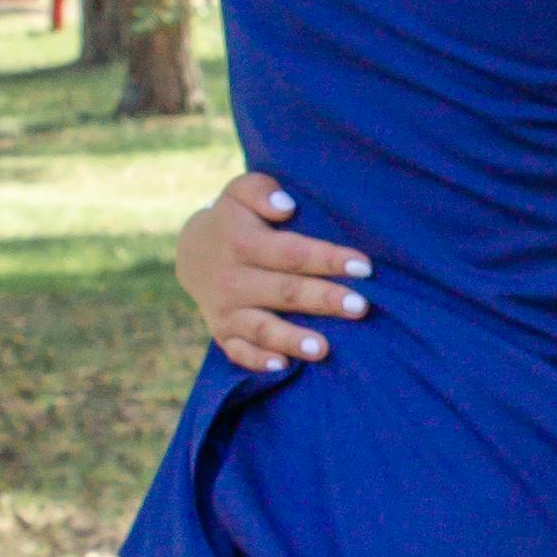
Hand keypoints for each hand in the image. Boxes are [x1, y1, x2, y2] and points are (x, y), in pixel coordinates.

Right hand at [175, 173, 370, 375]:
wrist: (192, 252)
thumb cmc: (234, 219)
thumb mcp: (240, 192)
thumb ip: (261, 190)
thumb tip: (287, 207)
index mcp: (243, 243)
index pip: (291, 253)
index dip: (327, 259)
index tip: (364, 267)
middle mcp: (233, 280)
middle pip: (285, 292)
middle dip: (324, 299)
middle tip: (361, 307)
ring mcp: (226, 310)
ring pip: (262, 328)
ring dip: (293, 339)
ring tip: (324, 349)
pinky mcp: (222, 333)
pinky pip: (238, 352)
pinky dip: (258, 361)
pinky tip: (283, 366)